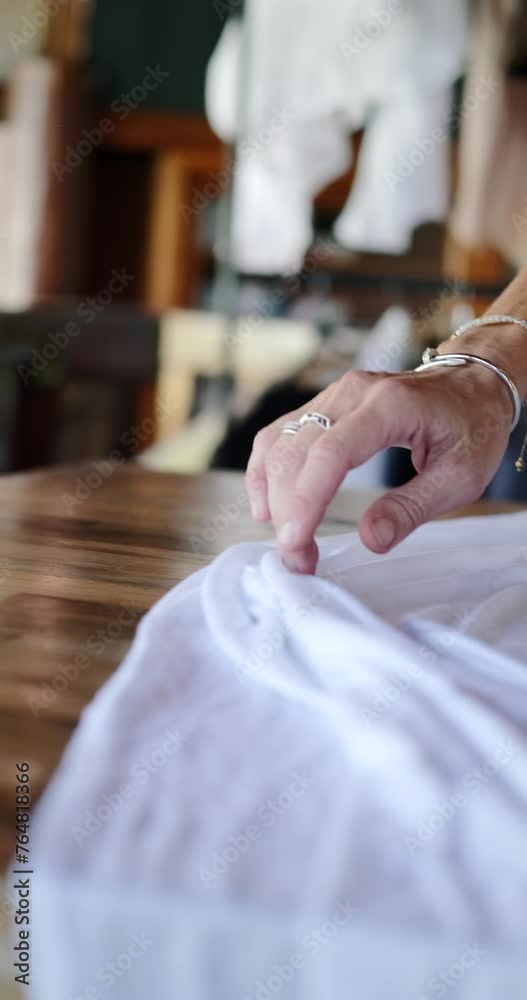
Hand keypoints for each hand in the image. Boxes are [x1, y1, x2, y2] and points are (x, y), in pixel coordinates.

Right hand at [245, 365, 512, 572]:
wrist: (475, 386)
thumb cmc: (473, 429)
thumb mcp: (460, 478)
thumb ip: (412, 508)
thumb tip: (369, 539)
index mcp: (390, 405)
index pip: (331, 452)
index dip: (305, 500)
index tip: (295, 544)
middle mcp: (353, 393)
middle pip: (297, 451)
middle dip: (287, 511)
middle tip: (297, 560)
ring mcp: (334, 395)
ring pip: (280, 442)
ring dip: (272, 495)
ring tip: (288, 540)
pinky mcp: (324, 405)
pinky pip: (280, 434)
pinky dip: (267, 471)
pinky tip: (268, 506)